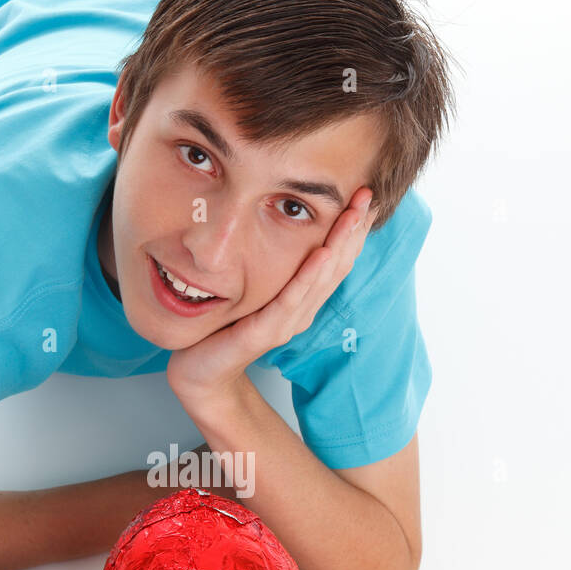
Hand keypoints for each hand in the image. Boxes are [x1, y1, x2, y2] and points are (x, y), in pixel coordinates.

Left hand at [166, 188, 377, 413]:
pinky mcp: (266, 332)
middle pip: (336, 265)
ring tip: (354, 215)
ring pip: (321, 279)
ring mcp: (286, 323)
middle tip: (369, 195)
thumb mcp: (252, 292)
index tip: (366, 196)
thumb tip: (277, 229)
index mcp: (301, 301)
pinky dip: (308, 276)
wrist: (201, 374)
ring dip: (339, 244)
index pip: (335, 260)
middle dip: (353, 229)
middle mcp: (301, 311)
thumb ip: (271, 269)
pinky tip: (322, 254)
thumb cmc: (223, 331)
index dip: (352, 229)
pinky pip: (291, 300)